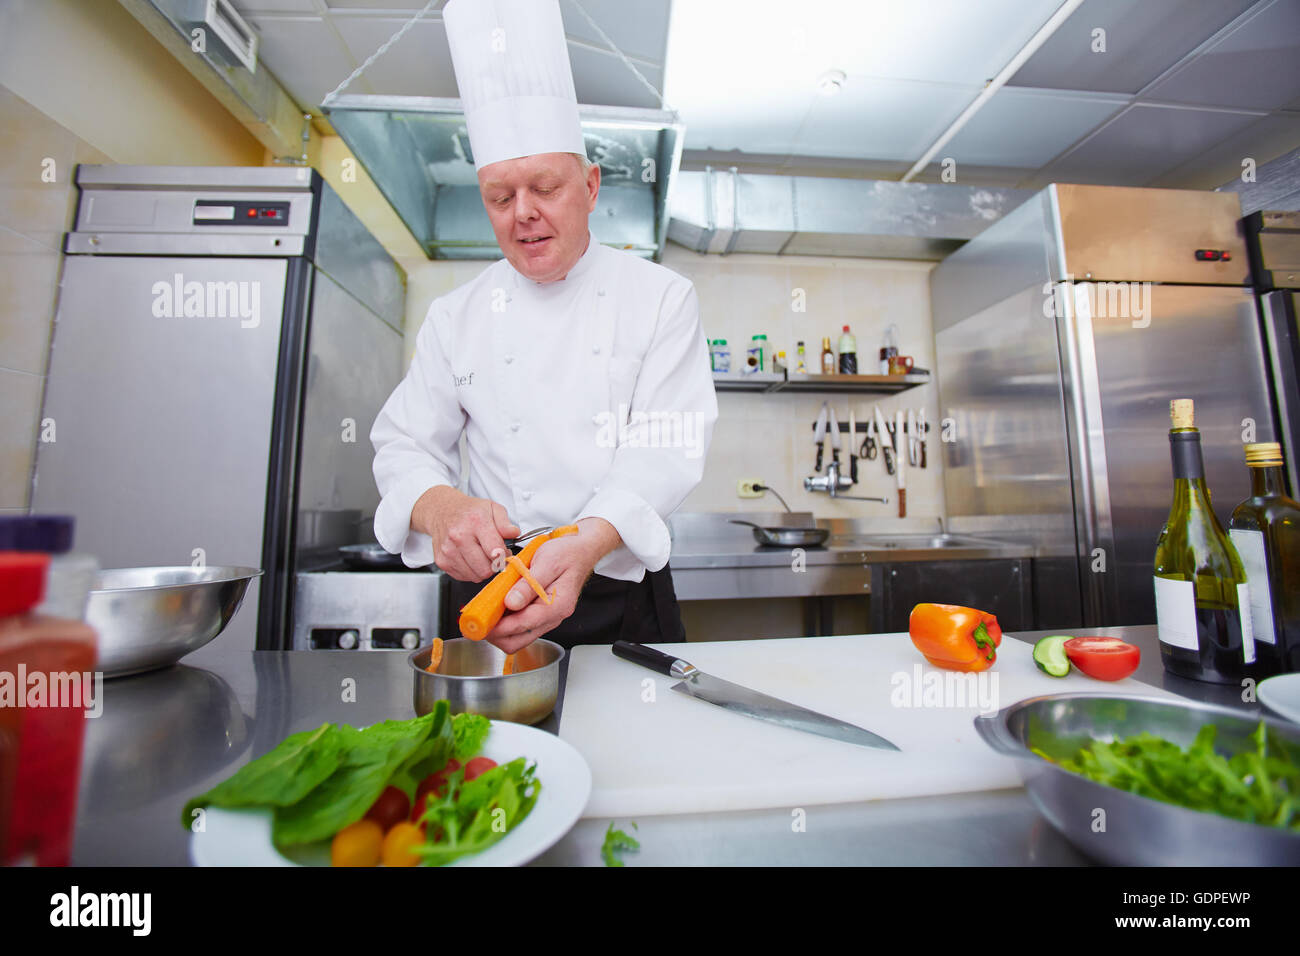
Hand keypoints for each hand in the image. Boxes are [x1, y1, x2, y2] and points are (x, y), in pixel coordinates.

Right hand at [411, 485, 518, 581]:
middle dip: (494, 565)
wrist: (440, 511)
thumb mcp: (492, 508)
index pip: (496, 552)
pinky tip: (469, 557)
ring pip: (476, 576)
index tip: (504, 551)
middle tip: (493, 555)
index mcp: (475, 522)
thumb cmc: (468, 511)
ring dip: (482, 569)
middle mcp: (459, 537)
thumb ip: (505, 523)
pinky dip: (470, 570)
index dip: (505, 555)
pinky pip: (464, 577)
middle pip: (486, 569)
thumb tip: (514, 534)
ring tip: (480, 554)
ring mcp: (448, 551)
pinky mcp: (442, 561)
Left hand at [483, 518, 621, 652]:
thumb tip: (511, 603)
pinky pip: (521, 628)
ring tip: (485, 614)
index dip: (498, 627)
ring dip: (499, 630)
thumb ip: (529, 584)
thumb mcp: (547, 561)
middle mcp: (554, 617)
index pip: (523, 625)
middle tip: (477, 621)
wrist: (580, 550)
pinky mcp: (541, 615)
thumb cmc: (567, 553)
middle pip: (518, 641)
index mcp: (557, 606)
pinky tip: (497, 609)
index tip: (479, 622)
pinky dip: (506, 623)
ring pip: (518, 637)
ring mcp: (548, 618)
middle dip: (495, 635)